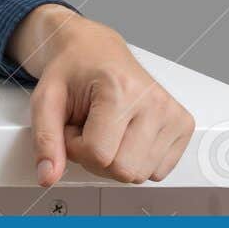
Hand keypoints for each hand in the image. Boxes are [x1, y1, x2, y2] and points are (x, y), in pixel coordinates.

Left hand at [10, 4, 195, 186]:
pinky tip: (125, 135)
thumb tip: (47, 176)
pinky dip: (137, 160)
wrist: (95, 51)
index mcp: (120, 90)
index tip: (71, 126)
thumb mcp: (46, 99)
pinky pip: (158, 171)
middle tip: (88, 128)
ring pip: (141, 175)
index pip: (98, 154)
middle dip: (96, 158)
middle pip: (123, 170)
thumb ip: (44, 140)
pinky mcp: (184, 126)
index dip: (75, 148)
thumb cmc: (73, 71)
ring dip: (116, 160)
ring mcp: (173, 114)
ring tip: (105, 129)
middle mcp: (153, 102)